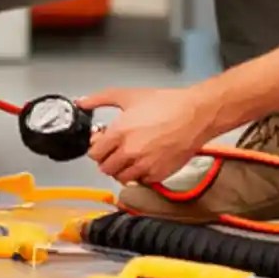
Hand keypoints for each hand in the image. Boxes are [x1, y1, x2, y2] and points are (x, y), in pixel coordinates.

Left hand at [77, 87, 215, 185]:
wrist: (196, 115)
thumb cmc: (167, 104)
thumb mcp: (129, 95)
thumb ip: (101, 99)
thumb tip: (83, 102)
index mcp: (119, 133)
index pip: (94, 153)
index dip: (97, 148)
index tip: (103, 144)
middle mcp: (129, 152)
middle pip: (105, 168)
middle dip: (108, 159)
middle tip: (116, 149)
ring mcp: (144, 166)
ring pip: (121, 178)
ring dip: (122, 169)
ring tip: (130, 156)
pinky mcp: (158, 174)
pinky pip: (140, 182)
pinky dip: (140, 174)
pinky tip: (145, 160)